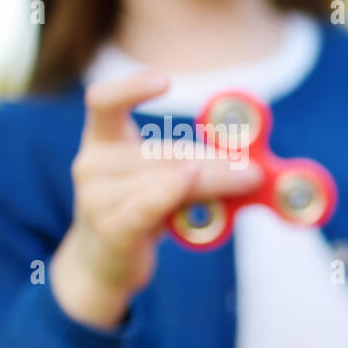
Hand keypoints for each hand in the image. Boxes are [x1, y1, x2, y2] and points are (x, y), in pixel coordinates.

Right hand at [50, 71, 262, 329]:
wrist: (105, 265)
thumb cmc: (140, 214)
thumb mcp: (165, 183)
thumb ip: (196, 166)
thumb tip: (253, 164)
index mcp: (102, 141)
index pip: (103, 102)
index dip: (131, 88)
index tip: (165, 82)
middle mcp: (93, 164)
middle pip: (166, 153)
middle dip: (216, 161)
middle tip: (255, 168)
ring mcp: (96, 197)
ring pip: (167, 178)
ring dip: (213, 181)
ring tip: (244, 183)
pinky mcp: (112, 229)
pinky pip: (147, 205)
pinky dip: (171, 192)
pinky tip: (190, 180)